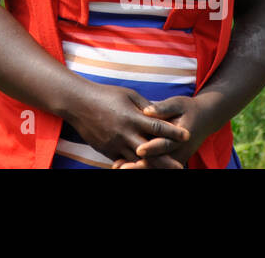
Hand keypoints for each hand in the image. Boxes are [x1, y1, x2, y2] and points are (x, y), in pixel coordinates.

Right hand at [65, 83, 190, 166]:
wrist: (77, 103)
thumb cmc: (105, 95)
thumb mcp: (128, 94)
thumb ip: (145, 106)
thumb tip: (160, 115)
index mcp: (132, 117)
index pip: (158, 127)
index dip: (173, 132)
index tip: (187, 135)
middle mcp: (125, 133)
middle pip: (150, 150)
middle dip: (167, 160)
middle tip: (181, 166)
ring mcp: (115, 144)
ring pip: (137, 161)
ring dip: (151, 166)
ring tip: (164, 170)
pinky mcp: (107, 151)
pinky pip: (123, 161)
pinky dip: (134, 166)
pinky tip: (143, 168)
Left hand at [115, 94, 220, 167]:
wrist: (204, 119)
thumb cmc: (188, 109)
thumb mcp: (178, 104)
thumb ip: (163, 108)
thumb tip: (147, 110)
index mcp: (181, 137)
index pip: (165, 145)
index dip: (152, 148)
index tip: (138, 150)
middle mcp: (179, 151)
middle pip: (157, 161)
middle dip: (139, 164)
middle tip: (122, 166)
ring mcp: (175, 158)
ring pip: (155, 166)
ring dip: (137, 167)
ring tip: (118, 167)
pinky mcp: (170, 160)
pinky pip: (154, 165)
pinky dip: (138, 165)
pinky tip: (121, 164)